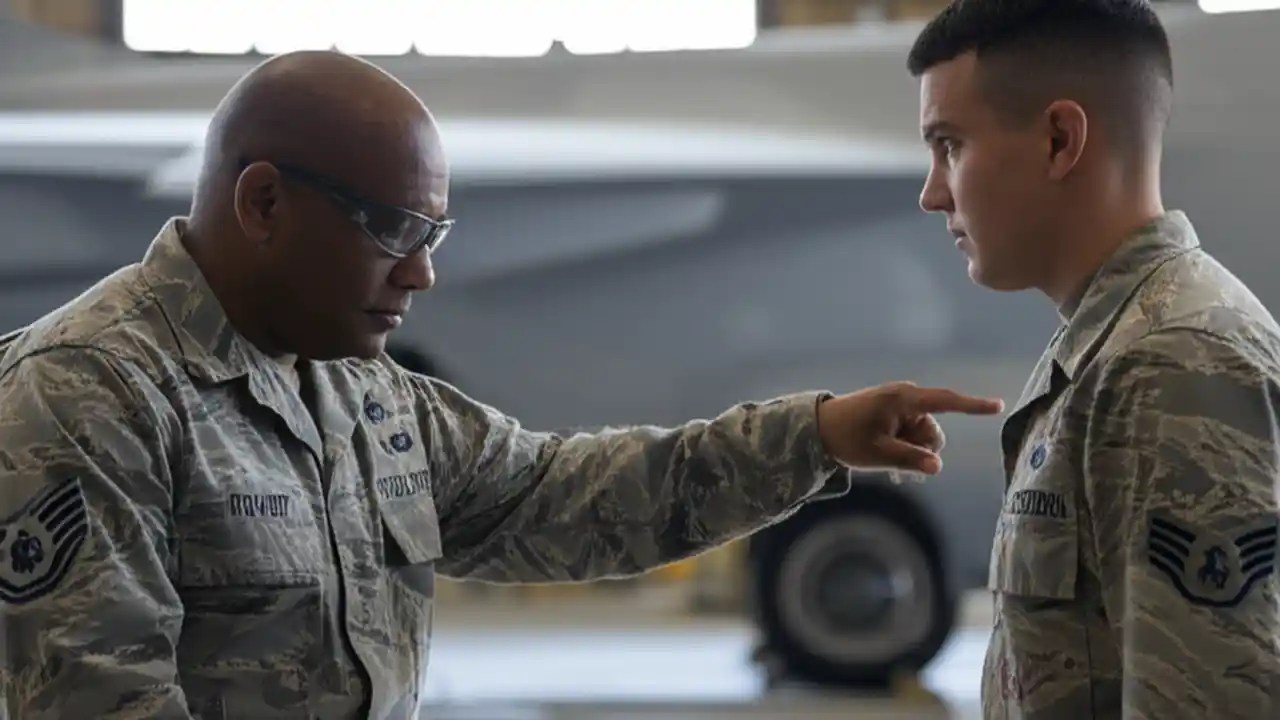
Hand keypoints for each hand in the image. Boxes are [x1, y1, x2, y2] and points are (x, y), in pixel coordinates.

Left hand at [817, 381, 1003, 474]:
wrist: (819, 428)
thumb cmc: (847, 438)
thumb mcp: (878, 454)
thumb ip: (909, 460)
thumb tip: (938, 466)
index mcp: (903, 400)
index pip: (946, 401)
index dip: (973, 406)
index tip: (999, 405)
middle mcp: (906, 398)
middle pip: (934, 432)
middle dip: (922, 451)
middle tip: (894, 463)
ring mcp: (901, 407)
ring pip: (924, 437)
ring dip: (912, 453)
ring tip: (887, 463)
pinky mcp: (895, 415)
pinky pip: (913, 435)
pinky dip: (906, 449)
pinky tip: (893, 466)